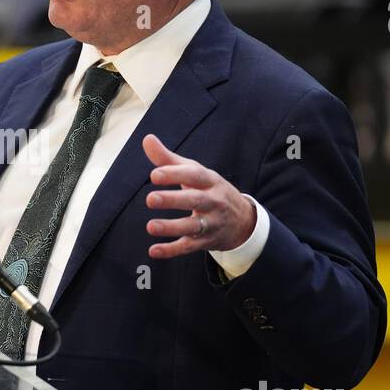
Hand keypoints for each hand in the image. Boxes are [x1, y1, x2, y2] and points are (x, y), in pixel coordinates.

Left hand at [142, 134, 255, 258]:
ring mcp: (211, 223)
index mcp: (209, 181)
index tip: (154, 175)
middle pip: (195, 200)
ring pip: (192, 226)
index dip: (174, 174)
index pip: (193, 175)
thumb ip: (168, 159)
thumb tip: (147, 139)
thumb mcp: (194, 172)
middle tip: (150, 199)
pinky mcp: (206, 242)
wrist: (243, 220)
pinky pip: (189, 247)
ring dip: (172, 227)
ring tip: (150, 226)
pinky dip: (172, 250)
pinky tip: (153, 251)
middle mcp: (213, 201)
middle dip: (173, 200)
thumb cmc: (209, 190)